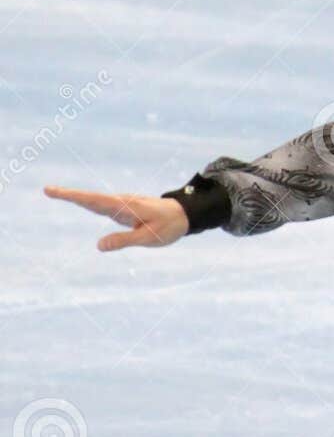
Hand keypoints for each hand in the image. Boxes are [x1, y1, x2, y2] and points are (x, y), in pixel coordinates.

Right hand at [44, 185, 189, 250]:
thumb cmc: (168, 226)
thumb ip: (124, 241)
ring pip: (95, 201)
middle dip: (69, 194)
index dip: (75, 197)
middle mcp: (121, 202)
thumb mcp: (149, 238)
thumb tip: (99, 246)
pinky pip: (101, 205)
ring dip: (75, 197)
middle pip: (91, 199)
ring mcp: (121, 205)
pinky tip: (74, 198)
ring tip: (53, 192)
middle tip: (47, 190)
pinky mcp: (122, 209)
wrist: (184, 215)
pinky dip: (85, 201)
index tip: (56, 191)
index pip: (96, 202)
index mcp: (126, 207)